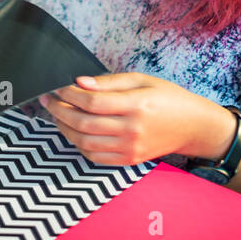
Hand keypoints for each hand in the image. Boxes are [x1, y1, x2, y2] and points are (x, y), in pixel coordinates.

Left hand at [39, 73, 236, 165]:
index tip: (58, 88)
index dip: (69, 95)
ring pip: (84, 143)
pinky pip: (95, 156)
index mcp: (136, 105)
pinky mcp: (128, 160)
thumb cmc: (168, 98)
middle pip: (83, 124)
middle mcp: (131, 129)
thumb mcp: (142, 79)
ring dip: (64, 129)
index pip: (92, 102)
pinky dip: (78, 145)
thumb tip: (80, 83)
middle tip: (48, 100)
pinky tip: (73, 131)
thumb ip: (110, 82)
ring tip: (57, 115)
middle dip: (59, 111)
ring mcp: (129, 148)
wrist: (192, 126)